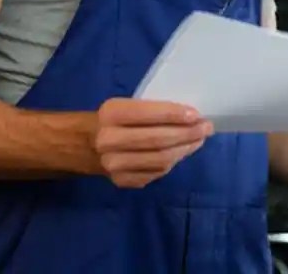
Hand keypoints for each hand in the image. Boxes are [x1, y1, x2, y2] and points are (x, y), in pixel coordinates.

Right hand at [93, 98, 212, 188]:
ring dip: (184, 150)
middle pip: (158, 140)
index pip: (147, 114)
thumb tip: (190, 118)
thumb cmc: (111, 120)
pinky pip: (155, 173)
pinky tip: (181, 153)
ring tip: (198, 140)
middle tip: (206, 128)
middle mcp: (109, 140)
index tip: (197, 115)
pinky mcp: (121, 181)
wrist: (80, 146)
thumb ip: (150, 111)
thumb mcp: (123, 106)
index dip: (174, 115)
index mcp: (110, 114)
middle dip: (187, 134)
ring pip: (160, 159)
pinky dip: (173, 162)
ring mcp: (114, 165)